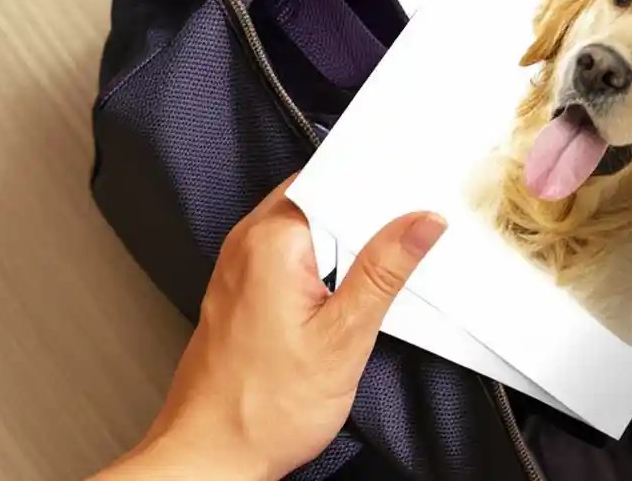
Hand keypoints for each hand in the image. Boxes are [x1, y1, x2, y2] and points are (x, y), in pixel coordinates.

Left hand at [91, 176, 445, 480]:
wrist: (210, 457)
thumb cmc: (261, 409)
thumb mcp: (345, 335)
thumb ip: (385, 269)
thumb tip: (421, 223)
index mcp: (272, 240)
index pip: (338, 179)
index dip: (384, 186)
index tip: (419, 201)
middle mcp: (248, 244)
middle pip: (325, 198)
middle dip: (370, 213)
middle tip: (412, 236)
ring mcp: (242, 265)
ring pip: (311, 225)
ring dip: (348, 241)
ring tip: (381, 272)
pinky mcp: (245, 289)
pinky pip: (294, 252)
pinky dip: (326, 263)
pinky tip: (348, 293)